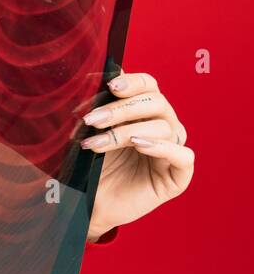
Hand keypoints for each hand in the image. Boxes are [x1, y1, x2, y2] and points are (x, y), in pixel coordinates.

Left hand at [79, 70, 194, 240]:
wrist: (88, 203)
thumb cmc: (91, 166)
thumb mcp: (92, 132)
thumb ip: (101, 103)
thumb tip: (105, 70)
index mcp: (144, 112)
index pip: (149, 86)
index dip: (132, 82)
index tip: (109, 86)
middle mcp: (163, 127)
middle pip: (156, 103)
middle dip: (120, 109)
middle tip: (91, 120)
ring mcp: (173, 150)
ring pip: (163, 127)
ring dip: (125, 132)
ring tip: (96, 144)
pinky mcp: (178, 175)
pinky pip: (183, 155)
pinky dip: (162, 147)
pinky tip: (138, 146)